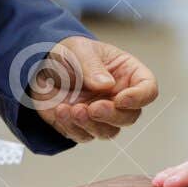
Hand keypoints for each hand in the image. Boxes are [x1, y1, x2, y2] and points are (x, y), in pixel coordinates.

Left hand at [32, 36, 157, 143]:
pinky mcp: (83, 126)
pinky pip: (84, 136)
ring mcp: (102, 114)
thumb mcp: (79, 50)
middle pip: (130, 116)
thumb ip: (92, 66)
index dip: (139, 97)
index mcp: (128, 74)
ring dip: (91, 124)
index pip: (147, 89)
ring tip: (73, 109)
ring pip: (109, 131)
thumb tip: (107, 85)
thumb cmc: (67, 54)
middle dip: (111, 115)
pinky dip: (72, 127)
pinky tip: (61, 111)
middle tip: (93, 108)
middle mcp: (119, 97)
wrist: (39, 68)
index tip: (121, 99)